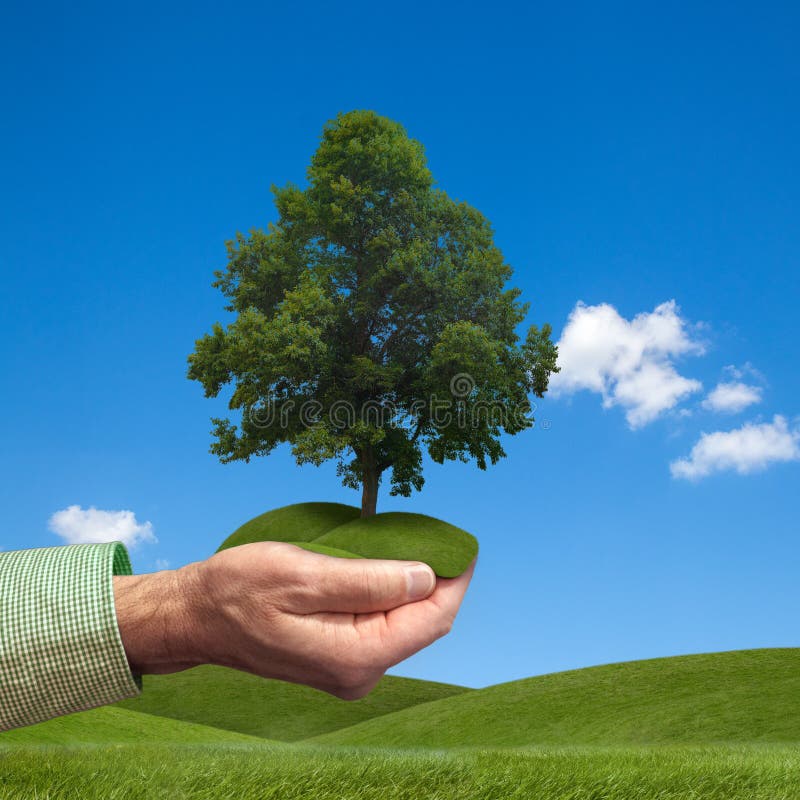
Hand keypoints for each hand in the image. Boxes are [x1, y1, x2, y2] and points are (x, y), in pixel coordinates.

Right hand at [114, 542, 475, 699]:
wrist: (196, 616)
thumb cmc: (239, 591)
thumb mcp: (303, 576)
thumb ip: (369, 581)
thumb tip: (427, 578)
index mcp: (355, 656)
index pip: (431, 619)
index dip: (454, 578)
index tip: (462, 543)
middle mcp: (359, 672)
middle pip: (421, 622)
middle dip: (436, 579)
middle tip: (435, 533)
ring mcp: (349, 667)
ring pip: (402, 621)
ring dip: (411, 583)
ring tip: (411, 542)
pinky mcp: (338, 656)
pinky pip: (380, 623)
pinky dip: (389, 592)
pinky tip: (384, 565)